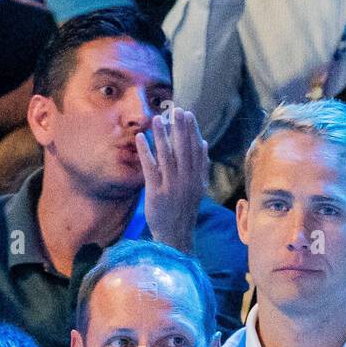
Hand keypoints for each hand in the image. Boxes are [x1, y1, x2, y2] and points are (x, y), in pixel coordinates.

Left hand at [136, 104, 208, 253]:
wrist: (176, 236)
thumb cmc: (184, 211)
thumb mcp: (198, 189)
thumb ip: (201, 166)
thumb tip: (204, 143)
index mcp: (197, 178)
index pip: (195, 149)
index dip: (191, 130)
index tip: (187, 114)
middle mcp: (186, 180)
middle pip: (183, 149)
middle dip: (179, 128)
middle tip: (175, 110)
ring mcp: (171, 186)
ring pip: (166, 156)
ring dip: (161, 136)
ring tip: (156, 119)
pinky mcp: (156, 193)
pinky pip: (150, 168)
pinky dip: (146, 152)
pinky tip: (141, 138)